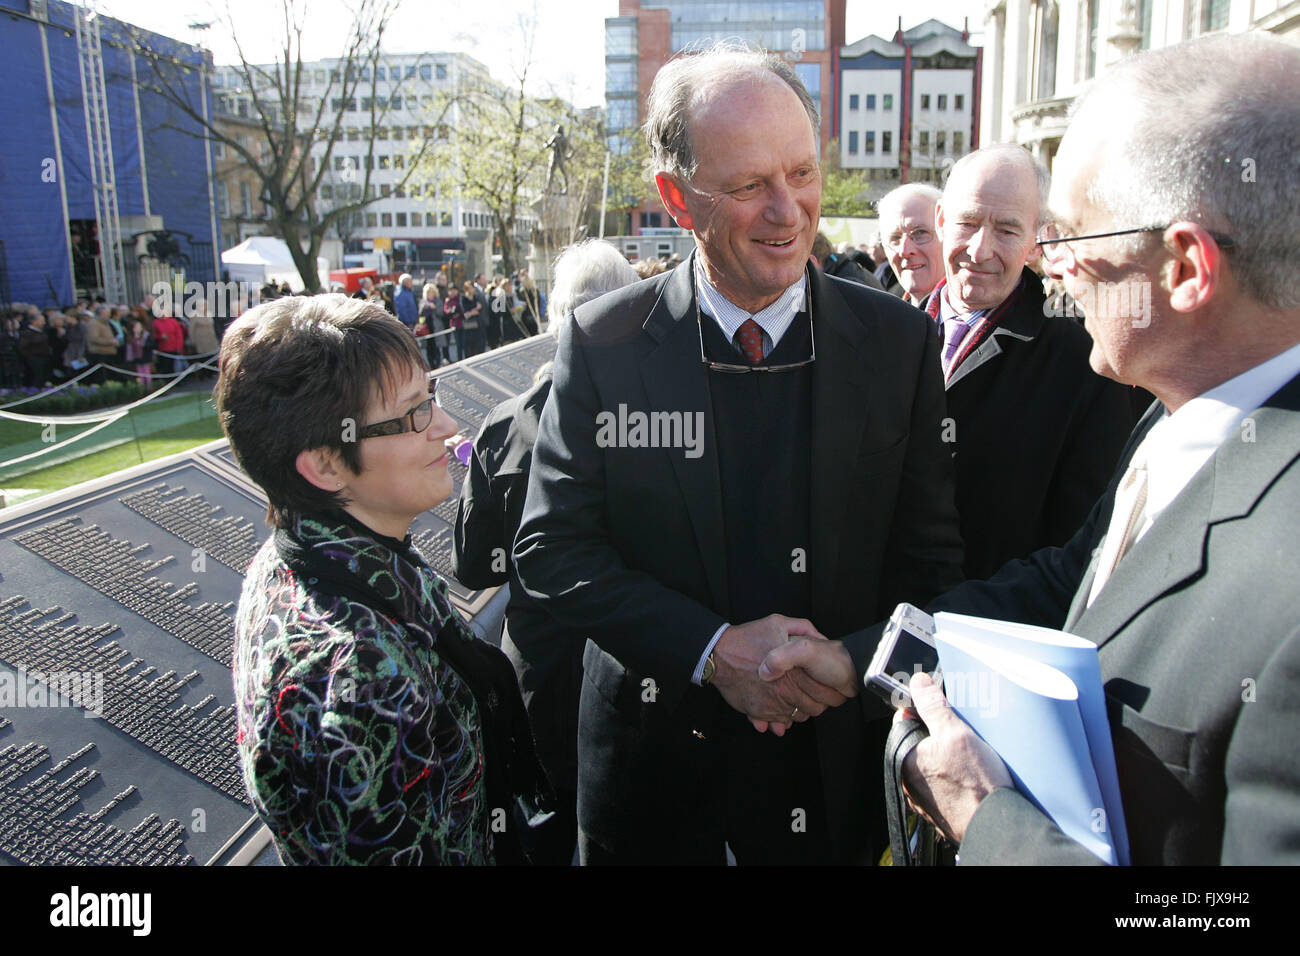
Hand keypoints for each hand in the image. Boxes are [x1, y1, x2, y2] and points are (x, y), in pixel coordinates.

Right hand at [710, 615, 842, 735]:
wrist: (718, 654)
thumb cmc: (747, 639)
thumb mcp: (778, 623)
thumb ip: (803, 628)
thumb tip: (821, 638)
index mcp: (794, 673)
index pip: (821, 693)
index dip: (825, 692)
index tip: (823, 687)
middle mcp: (784, 692)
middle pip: (811, 710)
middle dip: (813, 704)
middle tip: (810, 696)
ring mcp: (771, 705)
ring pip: (793, 719)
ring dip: (796, 712)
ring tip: (793, 701)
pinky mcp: (757, 712)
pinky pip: (774, 724)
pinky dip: (779, 720)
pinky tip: (778, 709)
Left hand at [897, 673, 1011, 843]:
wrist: (997, 826)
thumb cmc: (976, 785)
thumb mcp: (955, 733)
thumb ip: (933, 706)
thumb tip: (919, 684)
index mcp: (904, 759)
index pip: (905, 722)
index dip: (924, 710)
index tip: (941, 708)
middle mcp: (909, 781)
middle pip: (921, 743)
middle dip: (940, 734)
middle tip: (964, 734)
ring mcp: (924, 798)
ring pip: (935, 763)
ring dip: (950, 756)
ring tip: (973, 757)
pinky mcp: (941, 809)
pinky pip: (945, 783)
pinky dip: (957, 777)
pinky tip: (974, 776)